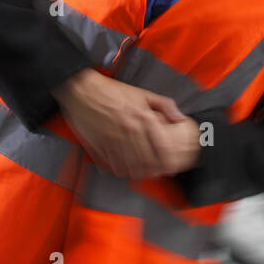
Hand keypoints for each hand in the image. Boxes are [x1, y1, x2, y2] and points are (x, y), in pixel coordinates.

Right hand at [55, 68, 193, 178]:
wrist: (83, 89)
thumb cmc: (111, 91)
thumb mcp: (142, 93)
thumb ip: (165, 105)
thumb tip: (180, 118)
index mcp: (143, 117)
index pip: (162, 148)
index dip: (168, 161)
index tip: (171, 166)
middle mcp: (130, 130)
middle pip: (148, 161)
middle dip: (155, 170)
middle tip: (157, 173)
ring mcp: (115, 139)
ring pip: (132, 166)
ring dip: (139, 173)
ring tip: (142, 173)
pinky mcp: (101, 145)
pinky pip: (114, 165)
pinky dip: (122, 171)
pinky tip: (125, 170)